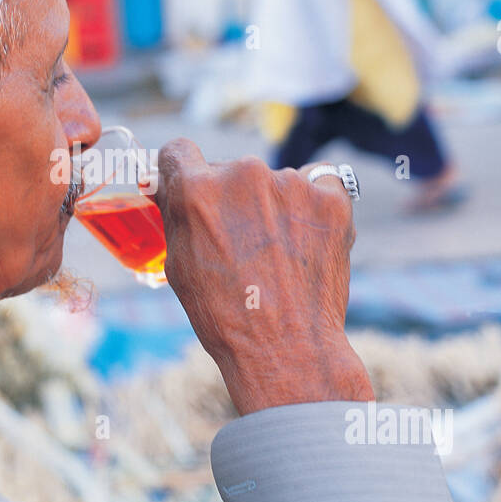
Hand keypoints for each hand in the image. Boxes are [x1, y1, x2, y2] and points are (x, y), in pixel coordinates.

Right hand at [150, 139, 372, 414]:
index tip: (191, 189)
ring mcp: (290, 183)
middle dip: (232, 199)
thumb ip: (176, 216)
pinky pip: (317, 186)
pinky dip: (313, 208)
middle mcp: (242, 174)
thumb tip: (170, 186)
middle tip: (241, 243)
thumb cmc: (225, 316)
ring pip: (275, 182)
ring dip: (274, 206)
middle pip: (230, 171)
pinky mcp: (330, 197)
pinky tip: (306, 244)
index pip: (179, 151)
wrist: (287, 349)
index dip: (182, 172)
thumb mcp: (178, 266)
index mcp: (196, 190)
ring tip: (278, 256)